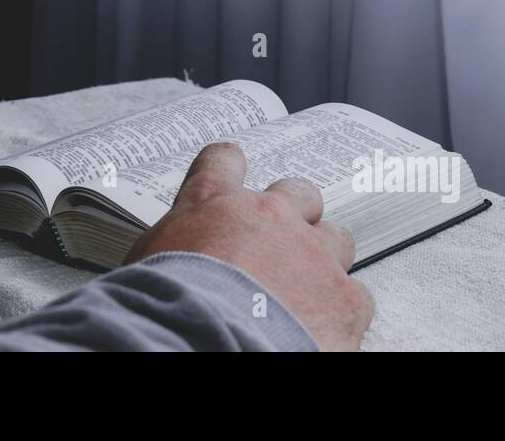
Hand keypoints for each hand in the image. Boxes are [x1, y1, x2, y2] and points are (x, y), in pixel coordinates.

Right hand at [126, 143, 374, 350]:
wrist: (202, 345)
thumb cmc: (162, 307)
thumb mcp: (147, 264)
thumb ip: (174, 246)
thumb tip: (173, 260)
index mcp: (212, 202)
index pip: (223, 160)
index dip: (230, 168)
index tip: (232, 176)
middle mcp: (268, 216)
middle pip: (297, 193)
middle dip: (292, 215)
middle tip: (277, 246)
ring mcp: (312, 254)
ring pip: (336, 238)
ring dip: (323, 259)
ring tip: (304, 291)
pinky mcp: (344, 299)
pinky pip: (356, 295)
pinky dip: (341, 312)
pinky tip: (321, 329)